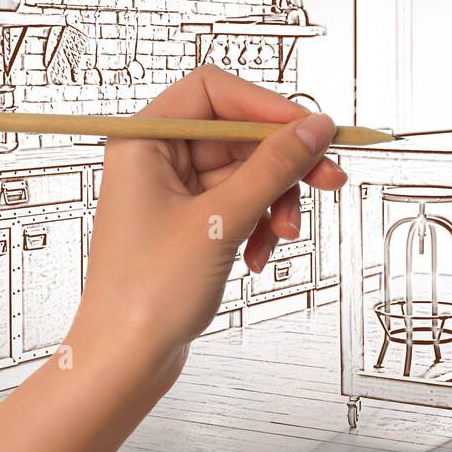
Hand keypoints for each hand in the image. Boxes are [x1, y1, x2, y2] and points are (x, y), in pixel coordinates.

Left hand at [73, 65, 346, 387]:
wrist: (124, 360)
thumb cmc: (145, 295)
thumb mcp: (221, 220)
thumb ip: (272, 167)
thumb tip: (314, 127)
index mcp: (143, 142)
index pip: (213, 91)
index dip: (265, 106)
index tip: (308, 130)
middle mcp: (155, 159)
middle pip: (237, 133)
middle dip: (282, 163)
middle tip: (328, 179)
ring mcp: (172, 193)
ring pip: (246, 171)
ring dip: (274, 201)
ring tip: (282, 235)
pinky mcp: (189, 223)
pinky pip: (240, 203)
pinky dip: (258, 224)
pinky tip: (258, 255)